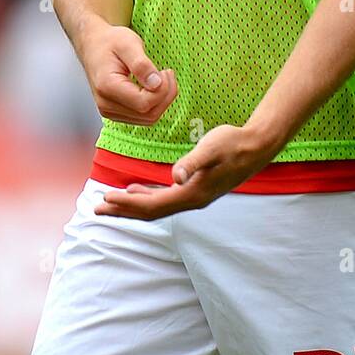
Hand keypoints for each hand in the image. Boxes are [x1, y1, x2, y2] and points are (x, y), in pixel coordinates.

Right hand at [81, 22, 177, 125]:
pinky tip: (154, 87)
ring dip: (162, 100)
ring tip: (161, 78)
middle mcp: (106, 104)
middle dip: (166, 95)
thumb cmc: (110, 42)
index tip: (165, 71)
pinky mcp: (116, 113)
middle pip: (149, 114)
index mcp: (107, 87)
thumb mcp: (128, 44)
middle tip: (167, 73)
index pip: (144, 103)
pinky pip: (143, 117)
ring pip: (149, 118)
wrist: (93, 45)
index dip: (162, 90)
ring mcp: (110, 111)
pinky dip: (155, 104)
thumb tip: (156, 84)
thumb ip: (142, 65)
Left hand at [94, 122, 276, 220]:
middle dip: (123, 211)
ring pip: (157, 206)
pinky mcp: (197, 188)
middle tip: (96, 210)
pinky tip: (136, 190)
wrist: (257, 145)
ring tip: (110, 203)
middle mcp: (192, 200)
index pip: (152, 206)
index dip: (127, 204)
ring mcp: (195, 196)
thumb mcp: (211, 147)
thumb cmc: (233, 142)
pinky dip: (147, 197)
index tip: (104, 200)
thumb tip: (176, 177)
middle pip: (151, 212)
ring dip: (132, 205)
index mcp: (191, 194)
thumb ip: (193, 162)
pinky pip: (165, 198)